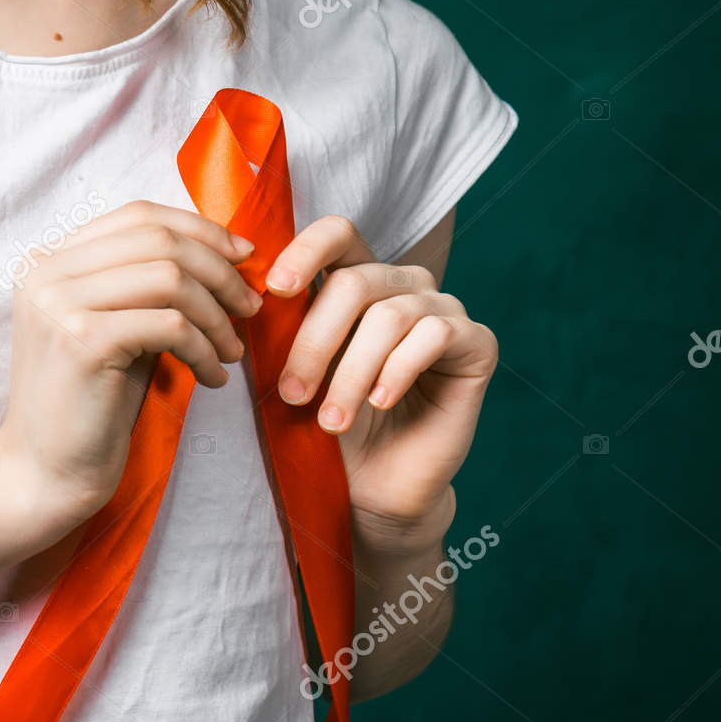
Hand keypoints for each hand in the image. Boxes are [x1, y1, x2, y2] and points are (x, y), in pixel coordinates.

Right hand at [0, 201, 263, 537]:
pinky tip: (212, 378)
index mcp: (49, 260)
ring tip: (232, 351)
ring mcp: (59, 304)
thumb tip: (226, 250)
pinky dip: (205, 349)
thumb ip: (149, 286)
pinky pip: (171, 325)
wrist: (44, 474)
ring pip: (171, 278)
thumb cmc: (90, 404)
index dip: (200, 229)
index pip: (138, 216)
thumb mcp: (119, 327)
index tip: (243, 256)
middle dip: (219, 271)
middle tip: (250, 308)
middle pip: (159, 240)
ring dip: (217, 315)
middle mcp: (45, 272)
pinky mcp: (81, 341)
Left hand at [265, 215, 497, 550]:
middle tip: (292, 396)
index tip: (275, 290)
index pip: (338, 233)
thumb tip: (243, 295)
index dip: (306, 250)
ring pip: (390, 316)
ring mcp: (444, 310)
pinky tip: (380, 403)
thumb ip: (280, 330)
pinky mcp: (476, 343)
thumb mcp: (296, 372)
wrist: (372, 488)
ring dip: (351, 374)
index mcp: (357, 280)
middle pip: (354, 282)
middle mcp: (404, 285)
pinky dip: (398, 371)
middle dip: (315, 341)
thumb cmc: (328, 425)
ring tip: (331, 421)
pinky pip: (436, 336)